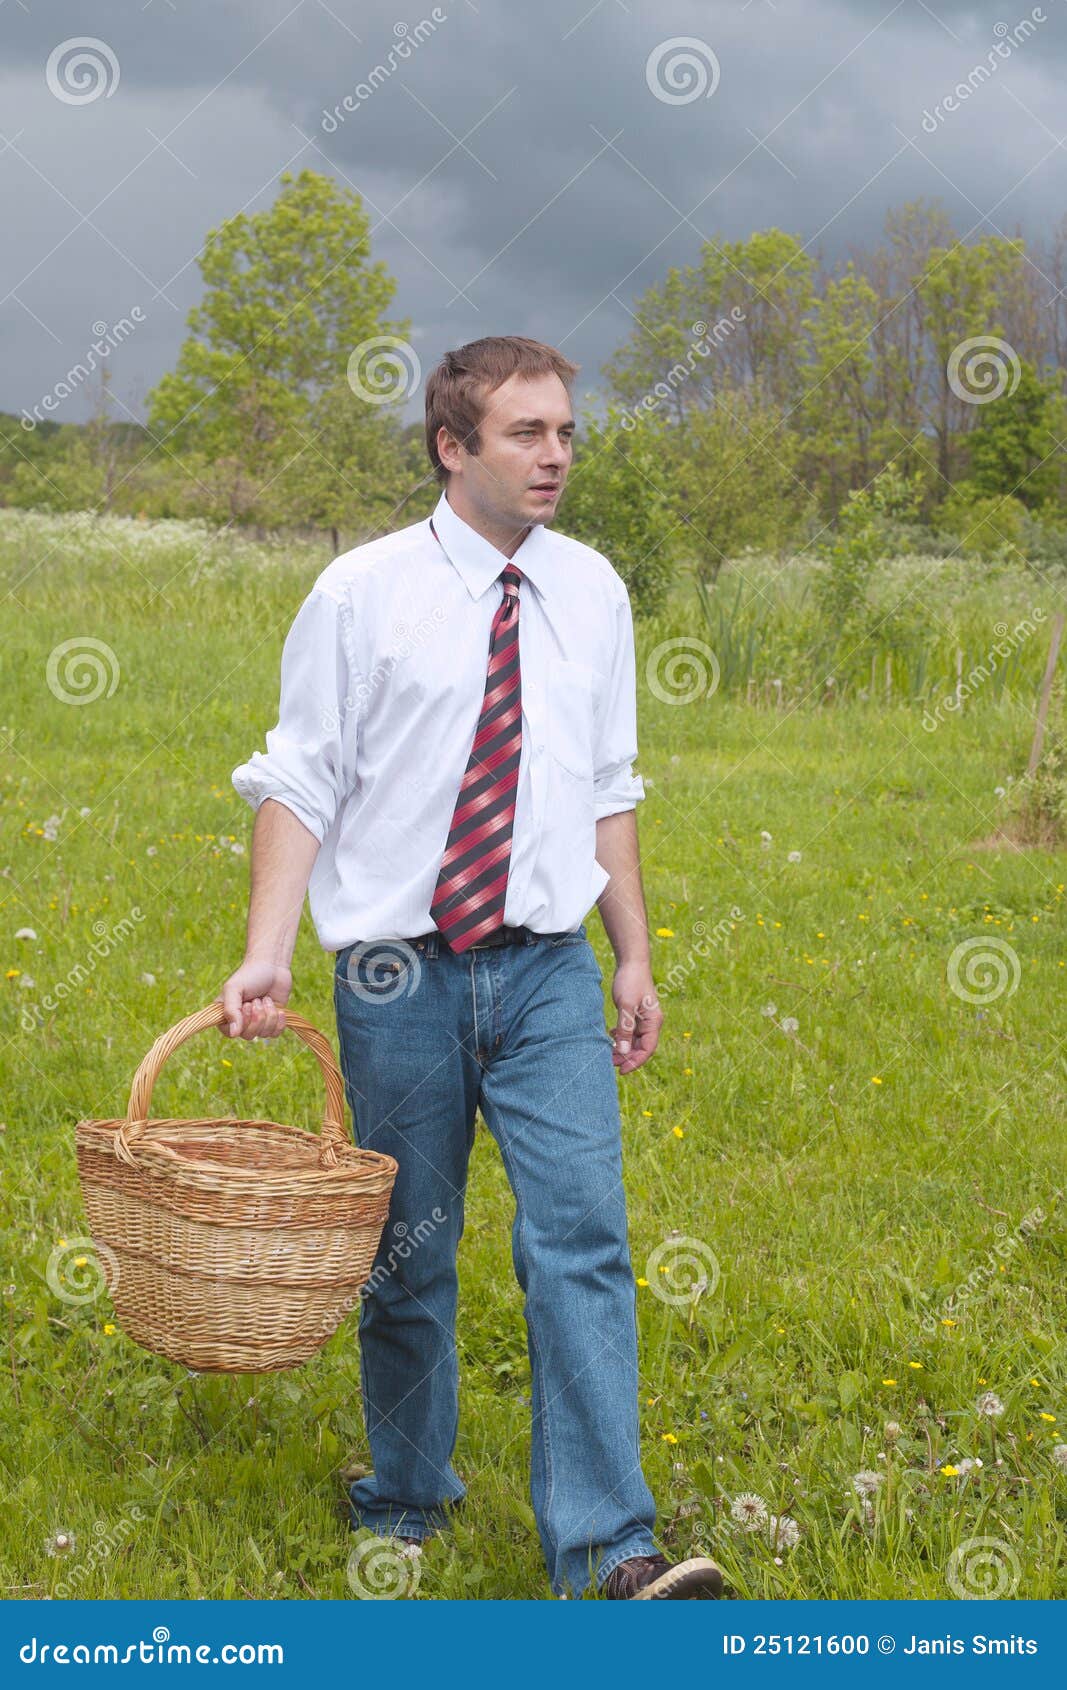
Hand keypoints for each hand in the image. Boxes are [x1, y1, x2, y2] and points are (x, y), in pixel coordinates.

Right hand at [217, 958, 291, 1039]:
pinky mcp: (273, 1022)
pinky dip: (279, 1022)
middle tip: (258, 999)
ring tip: (266, 999)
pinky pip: (275, 1034)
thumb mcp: (234, 989)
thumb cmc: (250, 975)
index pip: (230, 1032)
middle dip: (257, 1016)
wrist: (273, 967)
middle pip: (248, 1036)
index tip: (247, 1004)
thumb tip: (234, 1034)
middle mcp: (241, 1021)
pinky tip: (279, 1009)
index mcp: (226, 1014)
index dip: (242, 1022)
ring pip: (263, 1034)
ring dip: (268, 1015)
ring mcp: (257, 1023)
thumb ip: (230, 1010)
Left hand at [609, 960, 661, 1074]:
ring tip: (608, 1054)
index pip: (647, 1049)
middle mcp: (651, 1022)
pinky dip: (622, 1037)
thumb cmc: (630, 981)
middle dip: (627, 1057)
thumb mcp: (626, 1006)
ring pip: (635, 1040)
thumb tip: (624, 1052)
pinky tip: (611, 1037)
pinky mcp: (636, 1013)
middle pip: (641, 1047)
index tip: (621, 1070)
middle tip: (610, 1063)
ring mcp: (644, 1018)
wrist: (631, 962)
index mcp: (653, 1022)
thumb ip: (625, 1029)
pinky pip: (630, 1031)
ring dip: (623, 1049)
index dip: (635, 1062)